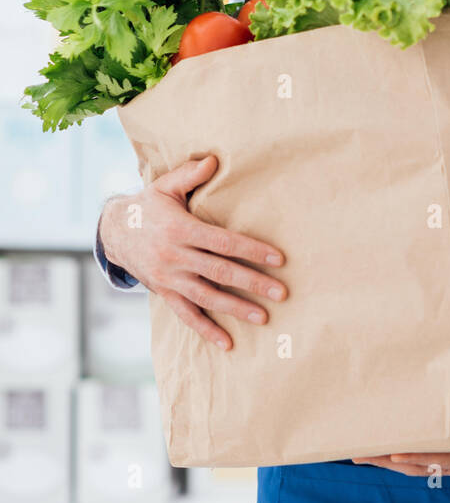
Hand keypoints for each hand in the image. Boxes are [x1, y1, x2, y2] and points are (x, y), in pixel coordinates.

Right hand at [99, 154, 287, 351]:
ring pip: (207, 297)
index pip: (224, 242)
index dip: (252, 250)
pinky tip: (228, 343)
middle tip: (282, 293)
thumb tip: (214, 159)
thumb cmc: (149, 206)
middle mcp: (175, 257)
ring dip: (236, 309)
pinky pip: (187, 315)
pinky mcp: (164, 293)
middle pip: (220, 272)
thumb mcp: (165, 185)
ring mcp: (169, 278)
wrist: (114, 232)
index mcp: (180, 229)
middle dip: (253, 283)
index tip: (278, 259)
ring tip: (263, 317)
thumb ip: (190, 174)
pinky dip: (206, 330)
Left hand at [352, 395, 449, 477]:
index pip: (443, 461)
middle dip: (389, 461)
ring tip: (361, 452)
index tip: (397, 457)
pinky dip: (404, 453)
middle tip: (358, 454)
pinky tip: (388, 446)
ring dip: (390, 459)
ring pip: (417, 464)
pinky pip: (424, 456)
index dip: (420, 460)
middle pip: (419, 466)